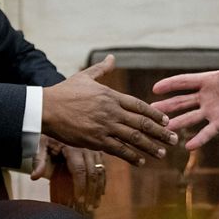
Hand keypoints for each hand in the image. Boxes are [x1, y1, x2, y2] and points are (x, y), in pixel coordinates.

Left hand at [32, 136, 106, 211]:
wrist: (56, 119)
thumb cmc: (47, 134)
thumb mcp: (40, 144)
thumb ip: (38, 160)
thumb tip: (34, 177)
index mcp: (73, 147)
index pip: (79, 171)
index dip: (80, 187)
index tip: (79, 201)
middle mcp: (87, 148)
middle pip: (93, 174)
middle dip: (91, 193)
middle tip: (87, 209)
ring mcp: (94, 149)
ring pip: (100, 172)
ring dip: (98, 190)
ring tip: (94, 205)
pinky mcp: (98, 150)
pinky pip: (103, 167)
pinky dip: (103, 181)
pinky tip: (101, 193)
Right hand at [42, 54, 176, 166]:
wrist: (45, 108)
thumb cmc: (63, 91)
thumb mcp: (85, 77)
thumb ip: (102, 69)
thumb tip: (112, 57)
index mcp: (111, 95)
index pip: (140, 106)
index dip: (155, 115)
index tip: (166, 121)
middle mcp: (112, 111)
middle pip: (143, 123)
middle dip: (160, 133)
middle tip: (173, 140)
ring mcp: (105, 127)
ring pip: (134, 138)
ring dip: (151, 147)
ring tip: (162, 153)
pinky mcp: (96, 140)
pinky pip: (119, 150)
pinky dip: (132, 156)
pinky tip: (141, 161)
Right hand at [151, 28, 218, 149]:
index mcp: (210, 80)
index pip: (186, 81)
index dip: (171, 84)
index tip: (156, 88)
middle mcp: (207, 97)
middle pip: (182, 101)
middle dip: (166, 105)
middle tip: (149, 109)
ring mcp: (212, 111)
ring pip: (190, 117)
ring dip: (176, 123)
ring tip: (162, 129)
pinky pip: (207, 132)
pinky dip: (198, 139)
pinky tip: (187, 146)